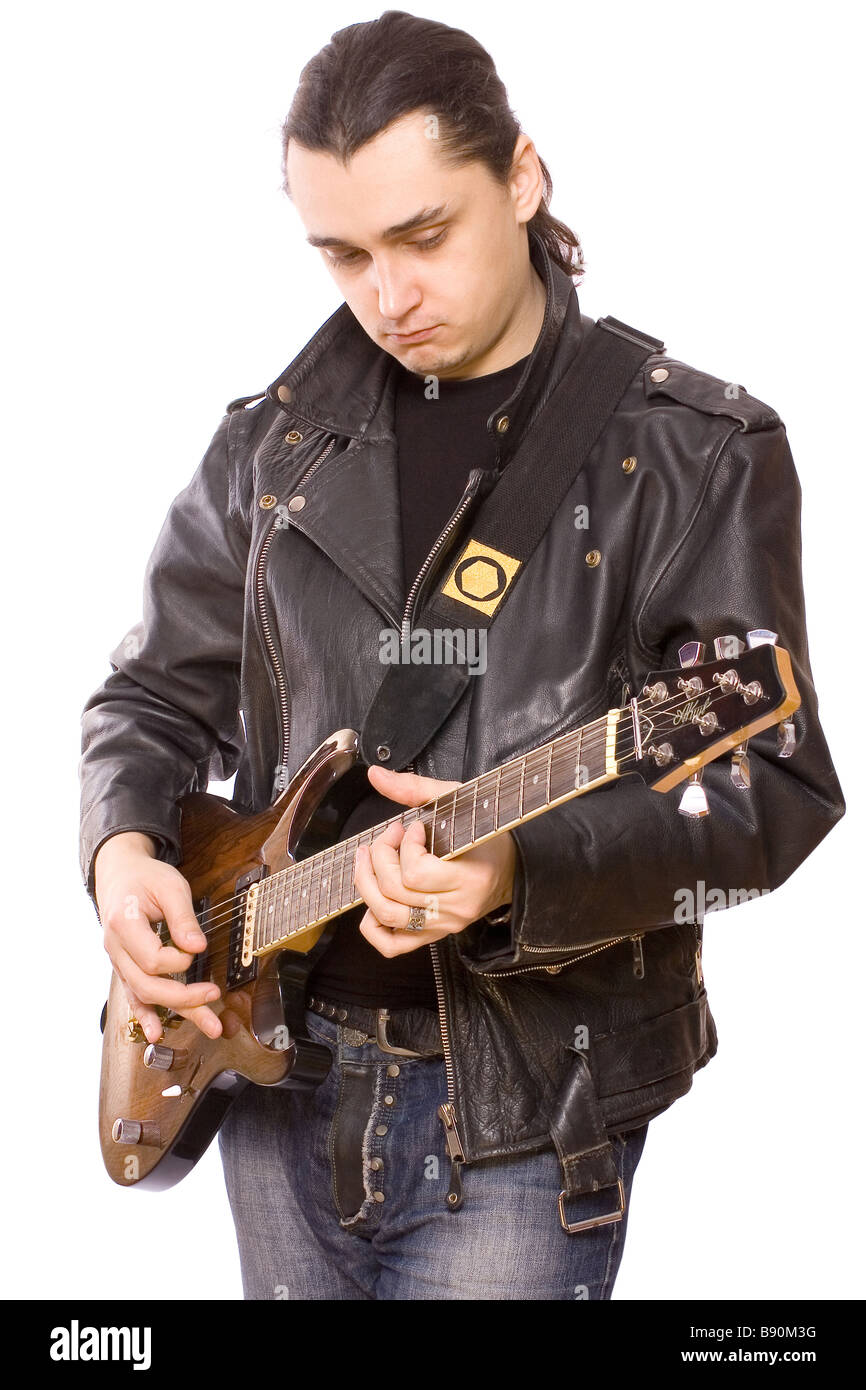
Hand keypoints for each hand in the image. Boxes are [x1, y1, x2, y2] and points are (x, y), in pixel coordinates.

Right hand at [94, 831, 223, 1042]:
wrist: (120, 876)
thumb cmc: (146, 878)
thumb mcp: (170, 886)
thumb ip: (183, 917)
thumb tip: (197, 947)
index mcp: (123, 923)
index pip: (151, 958)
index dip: (178, 960)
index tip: (196, 949)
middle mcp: (116, 947)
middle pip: (146, 984)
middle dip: (183, 996)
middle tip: (214, 995)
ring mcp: (118, 960)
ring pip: (144, 994)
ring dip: (177, 1011)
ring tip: (210, 1025)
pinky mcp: (126, 968)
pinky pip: (133, 996)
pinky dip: (146, 1016)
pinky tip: (156, 1034)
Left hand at [353, 766, 516, 956]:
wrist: (512, 869)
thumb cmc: (486, 834)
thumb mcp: (458, 802)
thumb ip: (415, 789)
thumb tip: (375, 774)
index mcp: (469, 878)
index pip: (417, 873)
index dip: (404, 846)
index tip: (411, 828)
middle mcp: (455, 907)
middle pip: (395, 891)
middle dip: (380, 857)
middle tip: (387, 837)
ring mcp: (442, 924)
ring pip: (388, 916)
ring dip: (365, 884)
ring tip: (367, 859)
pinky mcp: (433, 934)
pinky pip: (392, 945)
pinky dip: (372, 926)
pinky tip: (373, 899)